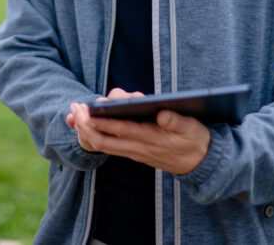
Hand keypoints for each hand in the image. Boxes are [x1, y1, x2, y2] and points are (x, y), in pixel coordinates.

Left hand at [66, 89, 210, 174]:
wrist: (200, 165)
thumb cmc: (195, 141)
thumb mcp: (191, 128)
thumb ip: (176, 121)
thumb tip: (162, 113)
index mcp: (151, 138)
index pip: (120, 129)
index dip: (101, 121)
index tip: (85, 110)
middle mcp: (138, 147)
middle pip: (105, 139)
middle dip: (86, 124)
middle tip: (73, 108)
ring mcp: (134, 151)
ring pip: (104, 144)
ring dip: (87, 130)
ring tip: (74, 114)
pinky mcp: (134, 152)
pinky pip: (110, 146)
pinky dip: (95, 136)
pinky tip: (86, 125)